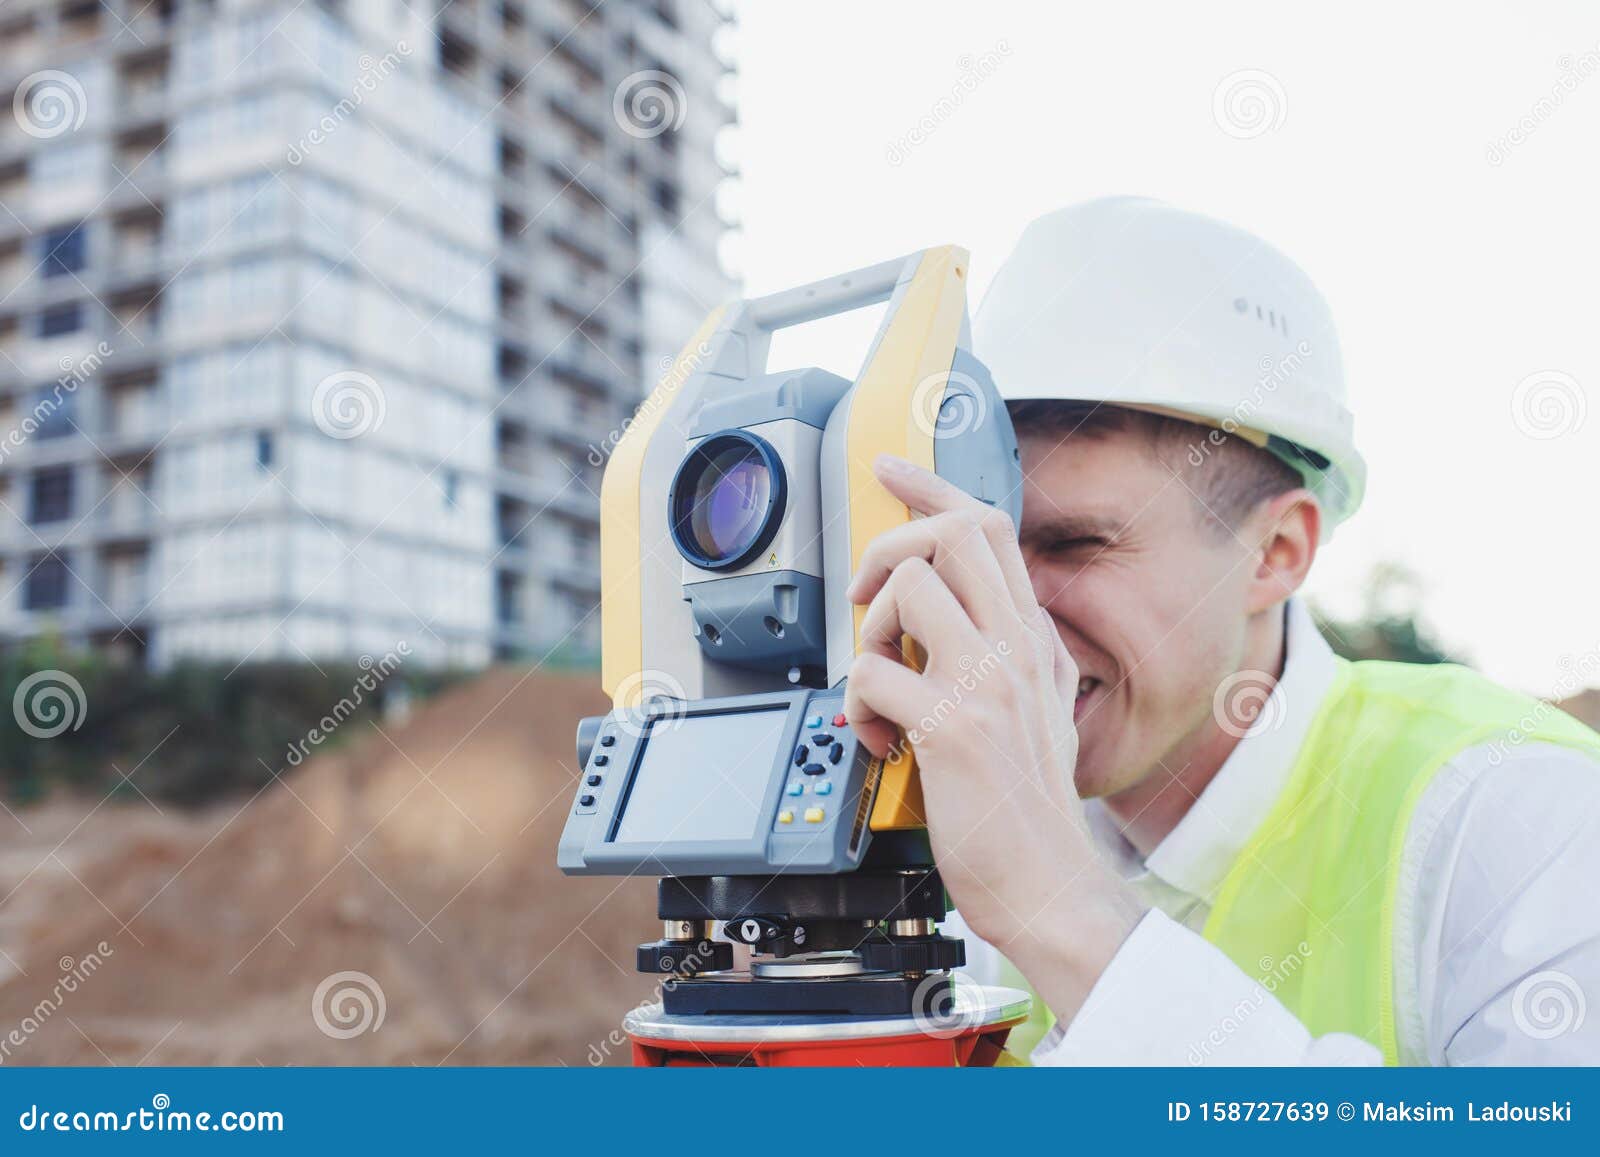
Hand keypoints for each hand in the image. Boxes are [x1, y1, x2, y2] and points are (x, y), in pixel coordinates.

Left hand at [843, 454, 1145, 1018]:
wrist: (1051, 885)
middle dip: (888, 546)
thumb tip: (963, 616)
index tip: (890, 470)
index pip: (989, 529)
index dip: (931, 488)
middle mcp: (1017, 649)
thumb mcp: (1043, 711)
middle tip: (866, 598)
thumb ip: (1013, 656)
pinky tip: (877, 741)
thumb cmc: (1033, 810)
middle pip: (951, 532)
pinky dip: (856, 707)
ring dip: (869, 635)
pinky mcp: (953, 729)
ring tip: (880, 688)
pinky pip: (872, 674)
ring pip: (906, 587)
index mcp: (1035, 639)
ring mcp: (988, 684)